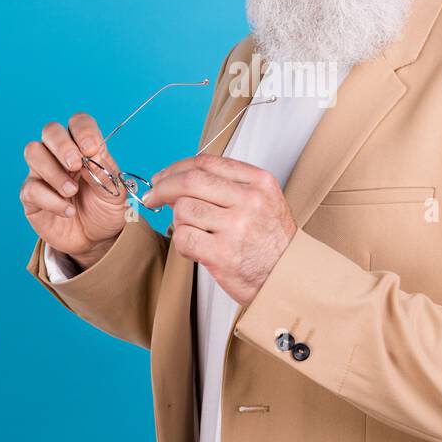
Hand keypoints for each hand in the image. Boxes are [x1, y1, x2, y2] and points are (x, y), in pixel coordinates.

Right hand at [20, 113, 130, 268]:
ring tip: (72, 191)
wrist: (97, 239)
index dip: (83, 130)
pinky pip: (31, 188)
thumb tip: (91, 155)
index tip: (92, 149)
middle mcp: (59, 155)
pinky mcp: (31, 196)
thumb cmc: (105, 209)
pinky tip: (68, 211)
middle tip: (77, 166)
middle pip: (51, 131)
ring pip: (33, 152)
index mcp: (83, 146)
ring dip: (54, 172)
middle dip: (63, 145)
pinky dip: (51, 200)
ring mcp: (42, 173)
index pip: (78, 123)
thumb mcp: (115, 191)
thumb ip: (105, 171)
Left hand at [141, 153, 296, 304]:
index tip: (163, 177)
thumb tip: (178, 180)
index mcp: (259, 182)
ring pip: (184, 209)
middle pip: (190, 181)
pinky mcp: (223, 254)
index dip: (177, 168)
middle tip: (153, 197)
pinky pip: (183, 238)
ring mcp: (236, 227)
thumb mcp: (263, 201)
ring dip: (179, 220)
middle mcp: (249, 201)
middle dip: (163, 187)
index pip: (207, 163)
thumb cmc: (271, 241)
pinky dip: (181, 242)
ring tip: (191, 230)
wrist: (288, 278)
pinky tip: (194, 247)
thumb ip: (228, 186)